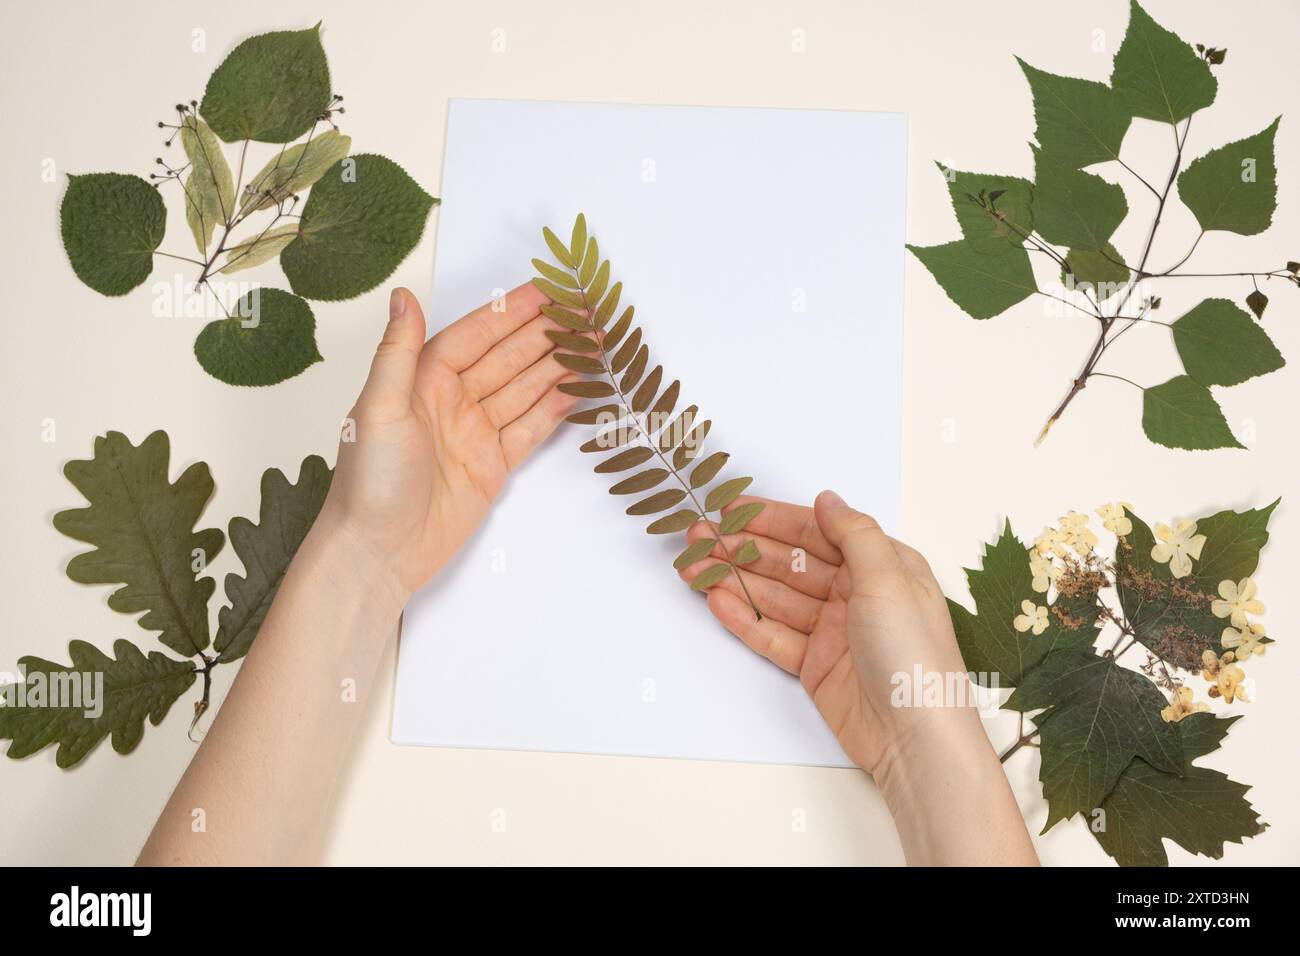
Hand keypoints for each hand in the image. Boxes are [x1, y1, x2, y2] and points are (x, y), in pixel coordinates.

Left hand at [317, 284, 579, 599]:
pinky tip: (579, 386)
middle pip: (509, 357)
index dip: (515, 311)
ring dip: (559, 364)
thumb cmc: (368, 481)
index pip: (478, 333)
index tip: (550, 290)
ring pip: (526, 388)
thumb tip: (402, 296)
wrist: (378, 551)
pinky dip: (556, 407)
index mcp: (423, 379)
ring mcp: (475, 433)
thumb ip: (399, 350)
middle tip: (587, 312)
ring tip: (594, 342)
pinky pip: (531, 428)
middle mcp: (452, 401)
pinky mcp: (492, 466)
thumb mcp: (378, 406)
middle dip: (548, 333)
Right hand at [679, 490, 1036, 863]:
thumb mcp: (890, 579)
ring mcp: (833, 631)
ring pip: (775, 597)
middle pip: (790, 563)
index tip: (732, 509)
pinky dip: (744, 618)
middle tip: (699, 537)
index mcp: (881, 567)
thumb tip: (827, 499)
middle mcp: (856, 594)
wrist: (915, 737)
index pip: (818, 534)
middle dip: (744, 548)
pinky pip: (772, 634)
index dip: (773, 519)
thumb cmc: (915, 655)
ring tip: (694, 567)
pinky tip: (717, 600)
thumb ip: (854, 534)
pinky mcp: (815, 665)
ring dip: (734, 580)